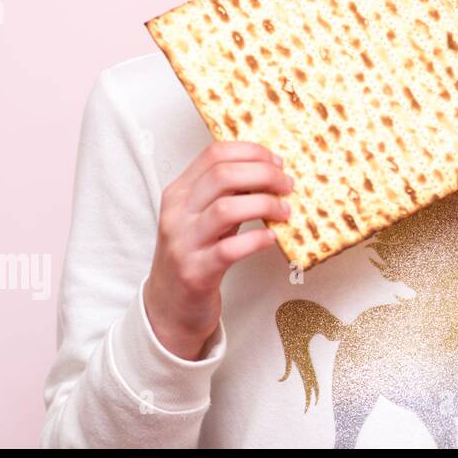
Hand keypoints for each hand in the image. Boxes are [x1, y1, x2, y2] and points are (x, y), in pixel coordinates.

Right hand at [143, 141, 293, 359]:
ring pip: (226, 209)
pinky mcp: (195, 271)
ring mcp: (184, 242)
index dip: (252, 152)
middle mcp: (177, 213)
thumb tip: (271, 169)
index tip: (277, 162)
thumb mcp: (205, 215)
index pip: (215, 154)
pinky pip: (230, 249)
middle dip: (264, 174)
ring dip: (264, 205)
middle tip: (287, 185)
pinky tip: (271, 237)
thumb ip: (228, 192)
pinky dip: (256, 240)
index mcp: (180, 191)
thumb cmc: (196, 253)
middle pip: (223, 175)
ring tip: (285, 211)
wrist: (170, 305)